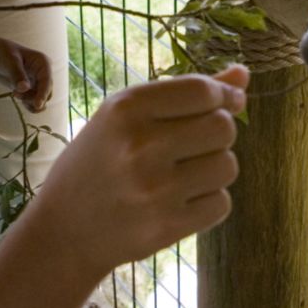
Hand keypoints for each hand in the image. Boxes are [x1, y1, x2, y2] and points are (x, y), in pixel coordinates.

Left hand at [0, 36, 53, 111]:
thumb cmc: (1, 53)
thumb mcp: (9, 61)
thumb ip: (17, 75)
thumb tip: (24, 89)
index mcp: (42, 62)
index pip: (46, 80)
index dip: (43, 93)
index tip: (37, 105)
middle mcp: (43, 73)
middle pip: (46, 92)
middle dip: (33, 98)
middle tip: (15, 94)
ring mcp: (37, 82)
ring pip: (41, 99)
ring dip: (29, 102)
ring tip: (14, 94)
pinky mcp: (30, 90)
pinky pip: (34, 102)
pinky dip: (28, 105)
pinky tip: (17, 98)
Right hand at [34, 65, 247, 276]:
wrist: (65, 232)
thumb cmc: (100, 162)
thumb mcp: (127, 117)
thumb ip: (186, 93)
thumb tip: (243, 75)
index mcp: (125, 109)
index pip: (202, 90)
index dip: (225, 94)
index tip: (228, 101)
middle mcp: (140, 147)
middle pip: (223, 126)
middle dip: (219, 132)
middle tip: (194, 143)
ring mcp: (154, 190)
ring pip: (228, 165)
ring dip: (216, 167)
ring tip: (184, 173)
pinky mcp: (166, 227)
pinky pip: (221, 203)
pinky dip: (209, 201)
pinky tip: (180, 201)